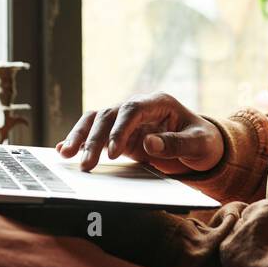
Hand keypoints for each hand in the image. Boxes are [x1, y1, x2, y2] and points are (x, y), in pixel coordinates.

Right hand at [55, 92, 223, 173]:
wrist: (202, 145)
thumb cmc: (203, 141)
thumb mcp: (199, 144)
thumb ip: (176, 144)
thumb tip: (149, 143)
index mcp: (159, 102)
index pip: (133, 109)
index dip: (120, 129)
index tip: (115, 153)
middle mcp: (138, 107)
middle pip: (109, 115)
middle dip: (95, 139)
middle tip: (86, 164)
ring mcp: (126, 119)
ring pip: (96, 121)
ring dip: (81, 137)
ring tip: (67, 155)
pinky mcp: (119, 133)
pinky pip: (95, 132)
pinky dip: (80, 139)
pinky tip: (64, 150)